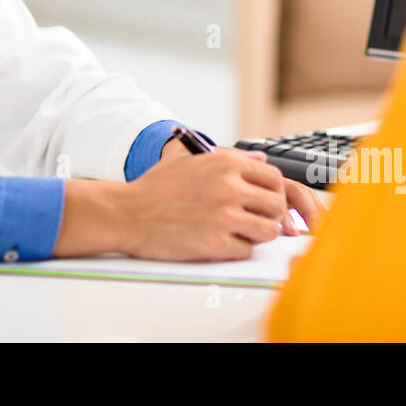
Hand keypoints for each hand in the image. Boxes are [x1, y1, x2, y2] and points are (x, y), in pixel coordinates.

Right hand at [159, 138, 326, 235]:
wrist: (128, 212)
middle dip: (269, 215)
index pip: (274, 178)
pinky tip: (222, 244)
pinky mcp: (216, 243)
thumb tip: (260, 156)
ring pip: (269, 230)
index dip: (272, 192)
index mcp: (226, 163)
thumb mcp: (188, 157)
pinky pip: (247, 251)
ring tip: (239, 233)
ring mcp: (224, 216)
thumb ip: (226, 155)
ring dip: (257, 235)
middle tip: (253, 221)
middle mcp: (230, 187)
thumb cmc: (155, 187)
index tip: (263, 202)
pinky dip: (238, 250)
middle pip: (277, 205)